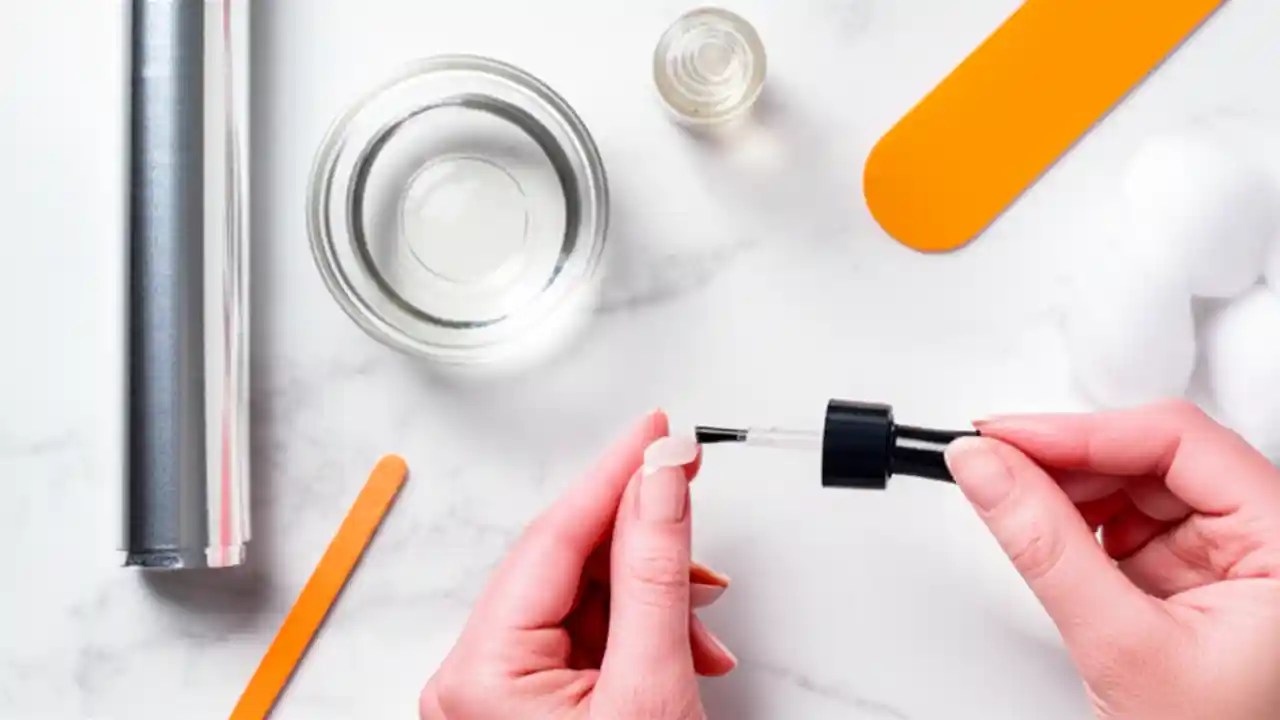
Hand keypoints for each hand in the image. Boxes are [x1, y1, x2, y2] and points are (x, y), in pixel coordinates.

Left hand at [419, 411, 735, 719]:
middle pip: (567, 564)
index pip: (552, 538)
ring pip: (585, 597)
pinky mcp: (530, 703)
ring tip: (701, 625)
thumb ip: (654, 577)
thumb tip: (659, 483)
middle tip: (688, 490)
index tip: (655, 433)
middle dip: (645, 547)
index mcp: (480, 673)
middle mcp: (473, 679)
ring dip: (653, 596)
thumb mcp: (651, 687)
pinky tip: (684, 646)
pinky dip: (641, 631)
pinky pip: (586, 634)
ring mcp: (499, 693)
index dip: (613, 476)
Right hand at [946, 400, 1279, 719]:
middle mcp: (1266, 539)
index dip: (1082, 431)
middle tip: (993, 462)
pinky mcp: (1190, 575)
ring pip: (1135, 481)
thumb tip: (986, 467)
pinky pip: (1126, 520)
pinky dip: (1076, 521)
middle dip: (1067, 458)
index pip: (1178, 443)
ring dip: (1066, 487)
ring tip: (1012, 500)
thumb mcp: (1121, 645)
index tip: (1005, 436)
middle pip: (1153, 453)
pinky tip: (1046, 529)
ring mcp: (1229, 556)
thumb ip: (1046, 546)